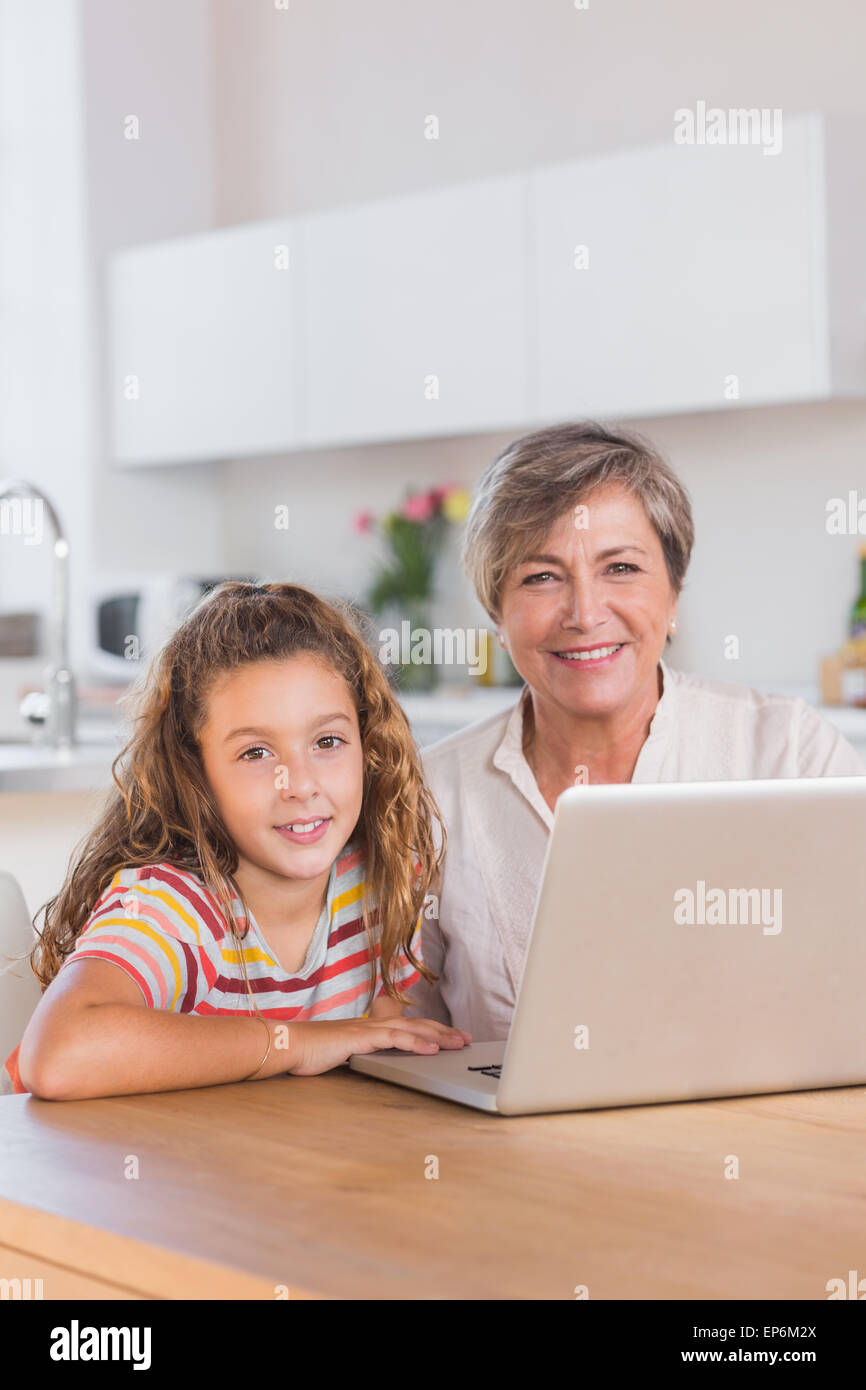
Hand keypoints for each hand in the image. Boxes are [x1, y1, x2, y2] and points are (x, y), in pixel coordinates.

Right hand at [284, 1016, 471, 1076]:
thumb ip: (362, 1055)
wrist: (289, 1045)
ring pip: (411, 1029)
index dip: (431, 1030)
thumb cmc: (311, 1053)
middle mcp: (372, 1025)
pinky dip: (415, 1042)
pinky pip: (394, 1039)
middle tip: (466, 1039)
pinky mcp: (361, 1039)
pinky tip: (431, 1050)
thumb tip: (377, 1063)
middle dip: (444, 1031)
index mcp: (370, 1029)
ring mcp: (368, 1030)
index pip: (408, 1025)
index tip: (451, 1037)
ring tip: (458, 1044)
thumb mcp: (342, 1054)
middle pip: (416, 1024)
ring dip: (437, 1036)